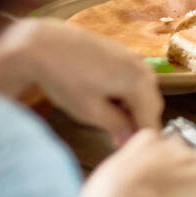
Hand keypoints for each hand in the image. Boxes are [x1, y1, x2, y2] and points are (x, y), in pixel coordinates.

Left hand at [0, 18, 161, 143]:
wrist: (44, 45)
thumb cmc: (66, 79)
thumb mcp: (90, 112)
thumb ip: (117, 127)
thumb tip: (130, 139)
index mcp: (139, 83)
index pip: (151, 120)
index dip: (140, 139)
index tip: (128, 151)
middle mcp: (143, 68)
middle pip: (151, 104)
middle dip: (138, 122)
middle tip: (116, 138)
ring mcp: (134, 57)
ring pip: (143, 91)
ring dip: (131, 107)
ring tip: (107, 118)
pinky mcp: (122, 52)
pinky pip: (133, 78)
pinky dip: (125, 92)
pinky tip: (103, 96)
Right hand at [80, 129, 195, 196]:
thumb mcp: (103, 180)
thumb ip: (121, 175)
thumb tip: (123, 186)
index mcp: (144, 142)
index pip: (156, 144)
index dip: (156, 169)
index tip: (151, 189)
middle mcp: (171, 145)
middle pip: (181, 163)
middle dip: (176, 186)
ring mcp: (191, 160)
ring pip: (191, 188)